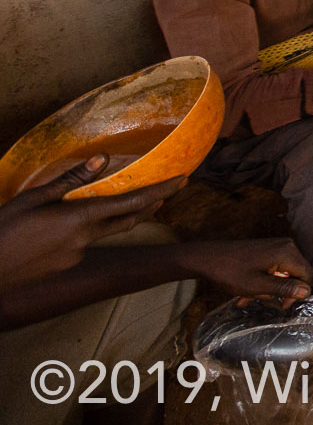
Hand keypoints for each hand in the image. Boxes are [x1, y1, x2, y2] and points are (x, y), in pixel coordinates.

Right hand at [0, 160, 185, 285]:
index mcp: (79, 218)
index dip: (160, 191)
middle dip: (151, 205)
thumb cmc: (4, 228)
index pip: (131, 203)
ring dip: (119, 217)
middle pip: (129, 219)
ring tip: (123, 201)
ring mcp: (77, 256)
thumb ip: (71, 179)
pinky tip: (67, 227)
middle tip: (168, 189)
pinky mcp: (67, 266)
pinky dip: (88, 231)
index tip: (182, 179)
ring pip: (107, 232)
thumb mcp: (34, 198)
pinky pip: (86, 244)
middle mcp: (85, 239)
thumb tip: (104, 158)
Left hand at [181, 238, 311, 301]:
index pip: (308, 276)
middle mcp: (287, 246)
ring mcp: (277, 246)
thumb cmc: (230, 272)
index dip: (299, 294)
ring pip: (286, 273)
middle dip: (283, 291)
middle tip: (264, 301)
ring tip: (252, 296)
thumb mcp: (258, 286)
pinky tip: (249, 291)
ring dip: (272, 288)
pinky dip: (266, 281)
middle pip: (298, 274)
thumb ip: (284, 288)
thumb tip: (307, 292)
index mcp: (287, 253)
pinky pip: (276, 268)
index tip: (282, 306)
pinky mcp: (269, 249)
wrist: (207, 257)